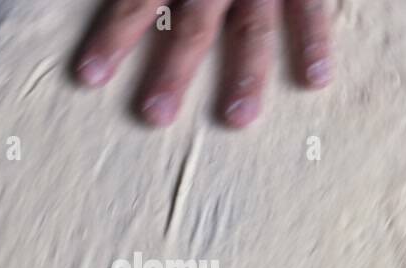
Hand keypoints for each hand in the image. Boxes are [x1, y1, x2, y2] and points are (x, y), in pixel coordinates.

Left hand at [75, 0, 331, 127]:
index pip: (136, 1)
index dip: (113, 36)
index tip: (90, 75)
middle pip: (192, 26)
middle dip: (173, 71)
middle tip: (155, 115)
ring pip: (251, 28)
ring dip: (245, 75)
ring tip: (237, 118)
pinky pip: (310, 8)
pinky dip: (314, 40)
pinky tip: (315, 79)